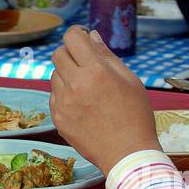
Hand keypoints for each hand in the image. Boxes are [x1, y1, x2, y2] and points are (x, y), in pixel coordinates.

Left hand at [50, 26, 157, 172]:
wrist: (127, 155)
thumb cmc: (135, 116)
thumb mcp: (130, 80)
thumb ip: (107, 56)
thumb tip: (91, 35)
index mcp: (96, 72)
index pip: (72, 38)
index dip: (77, 33)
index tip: (83, 38)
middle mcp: (75, 85)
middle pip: (58, 54)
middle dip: (70, 53)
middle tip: (85, 63)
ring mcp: (63, 103)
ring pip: (54, 75)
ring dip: (67, 75)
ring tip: (87, 89)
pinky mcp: (58, 118)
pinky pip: (54, 96)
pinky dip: (64, 95)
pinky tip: (82, 105)